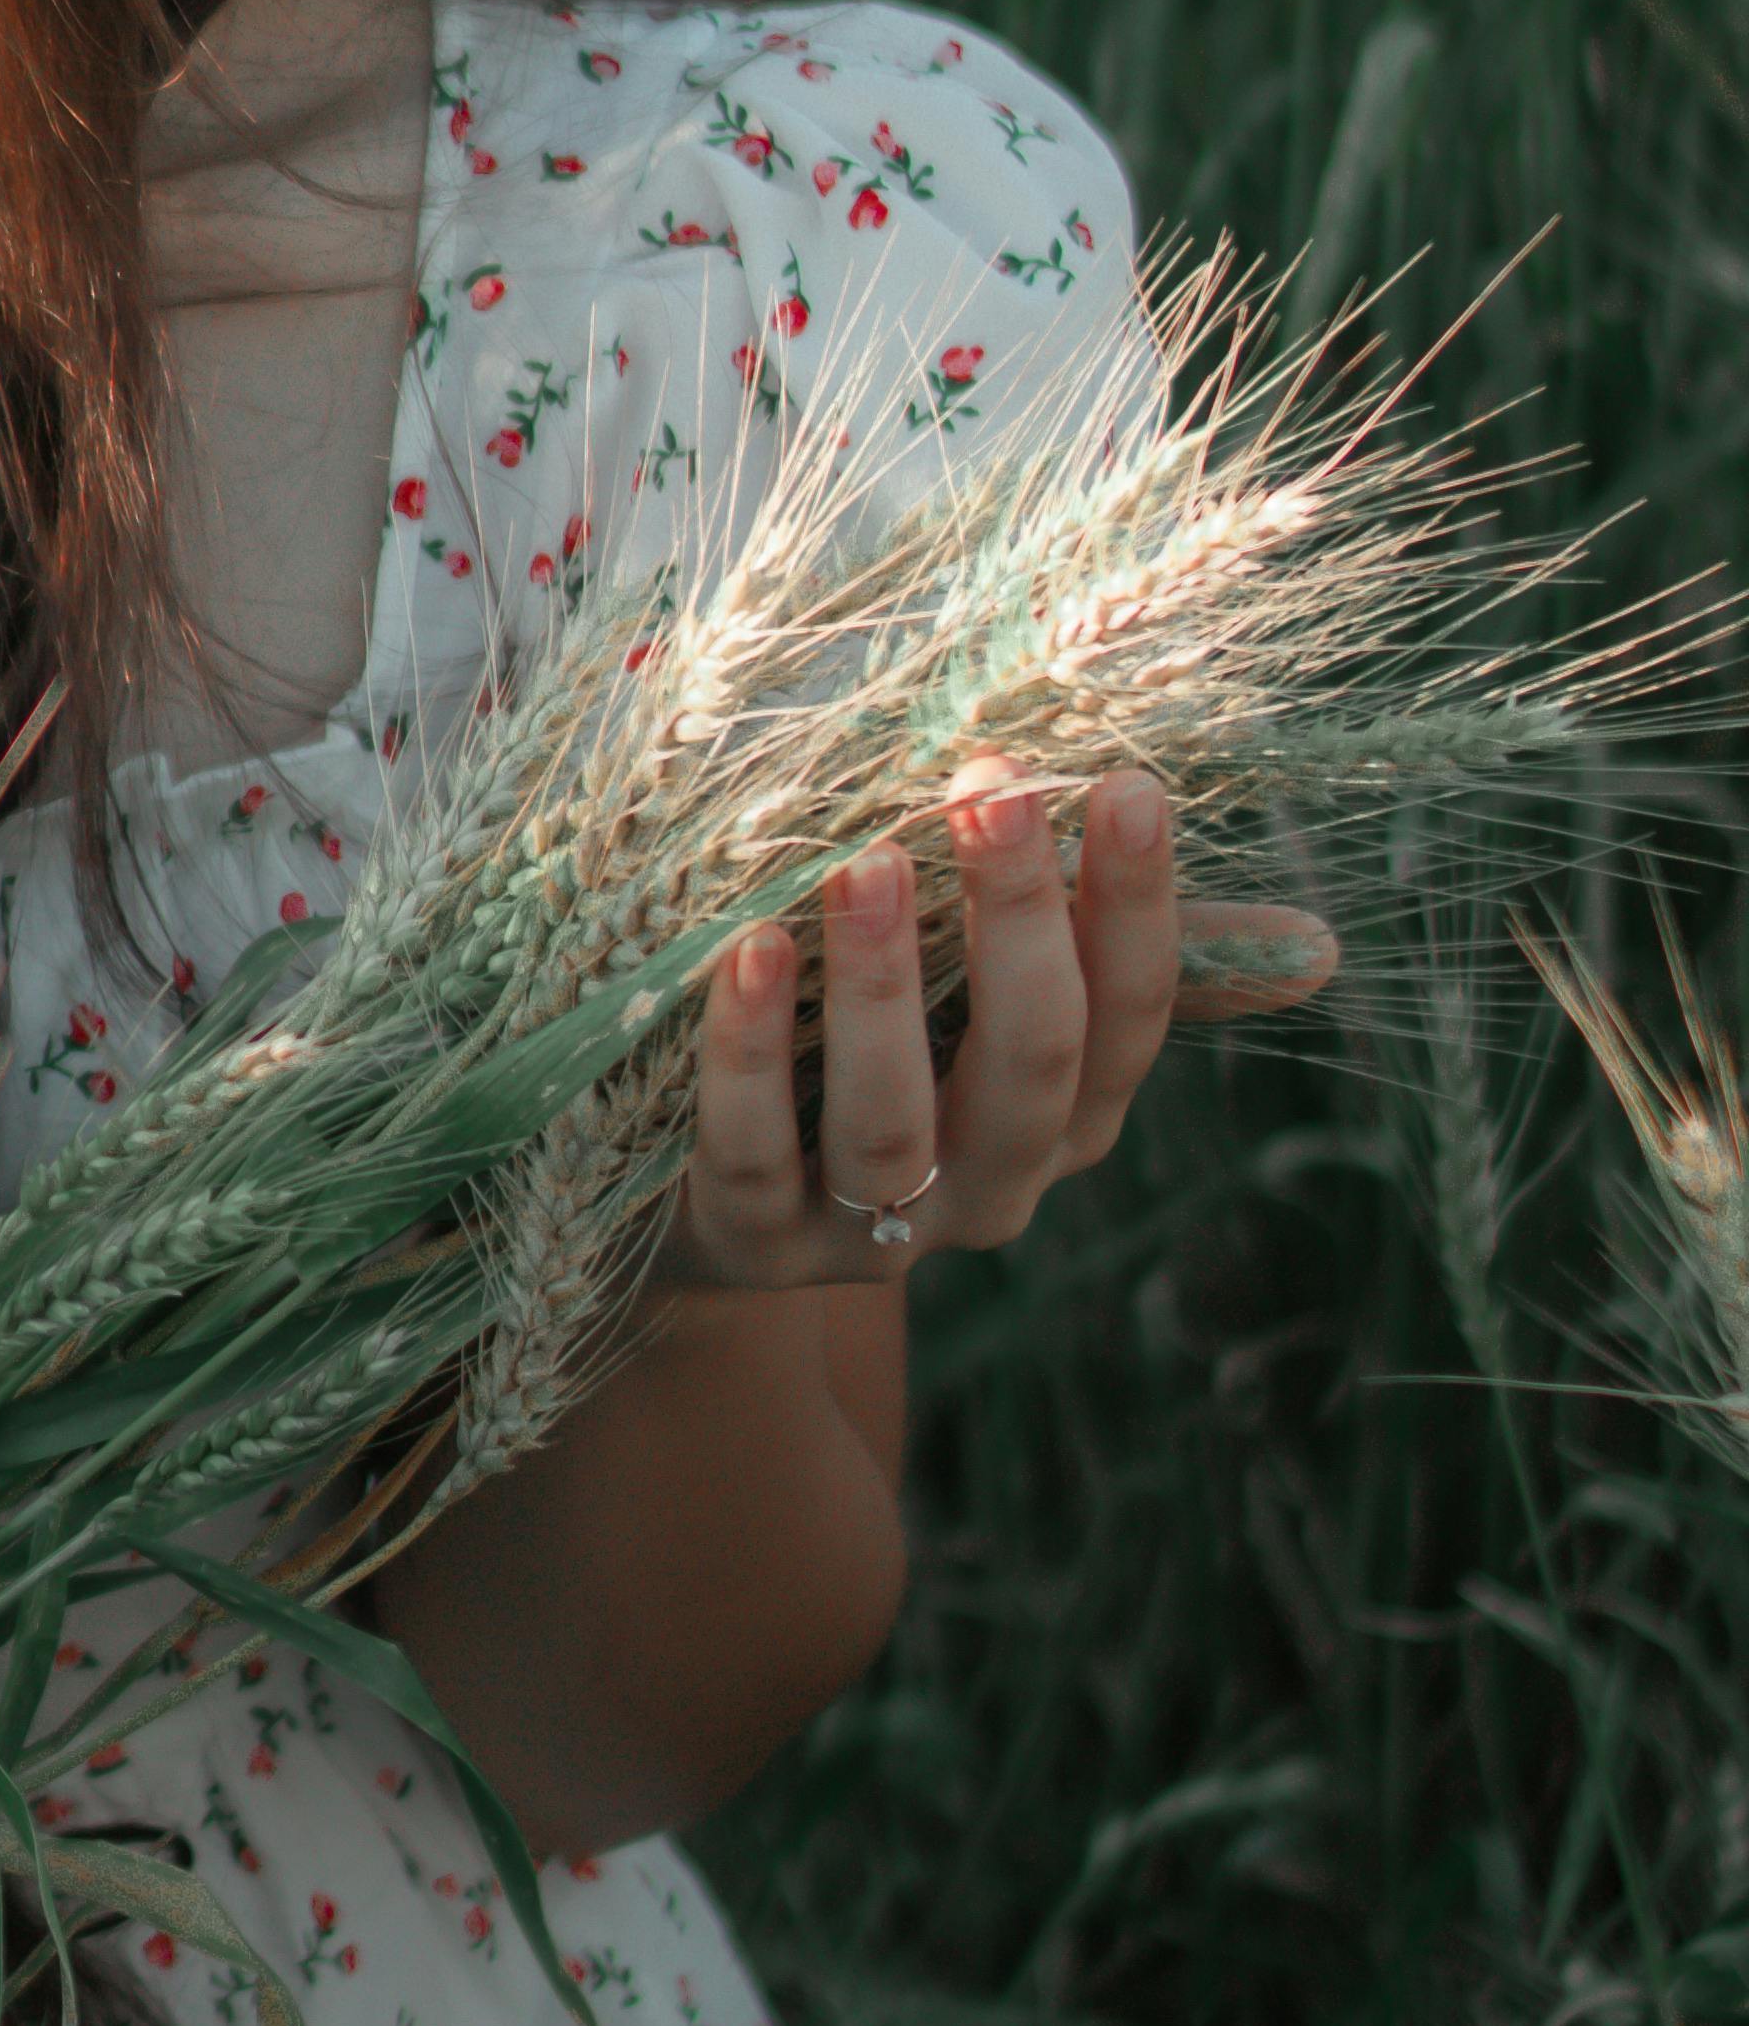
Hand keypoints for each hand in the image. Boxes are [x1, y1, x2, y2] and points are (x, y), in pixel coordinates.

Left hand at [648, 765, 1336, 1293]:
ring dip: (884, 985)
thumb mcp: (991, 1008)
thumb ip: (1109, 955)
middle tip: (991, 788)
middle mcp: (990, 1186)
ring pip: (895, 1121)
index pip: (1131, 1014)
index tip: (1126, 784)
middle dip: (1020, 922)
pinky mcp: (749, 1241)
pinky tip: (749, 950)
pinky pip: (753, 1153)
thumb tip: (1319, 947)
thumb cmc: (878, 1058)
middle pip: (1031, 1061)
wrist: (706, 1212)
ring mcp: (867, 1232)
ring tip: (864, 863)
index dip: (1137, 906)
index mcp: (1067, 1118)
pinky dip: (751, 1053)